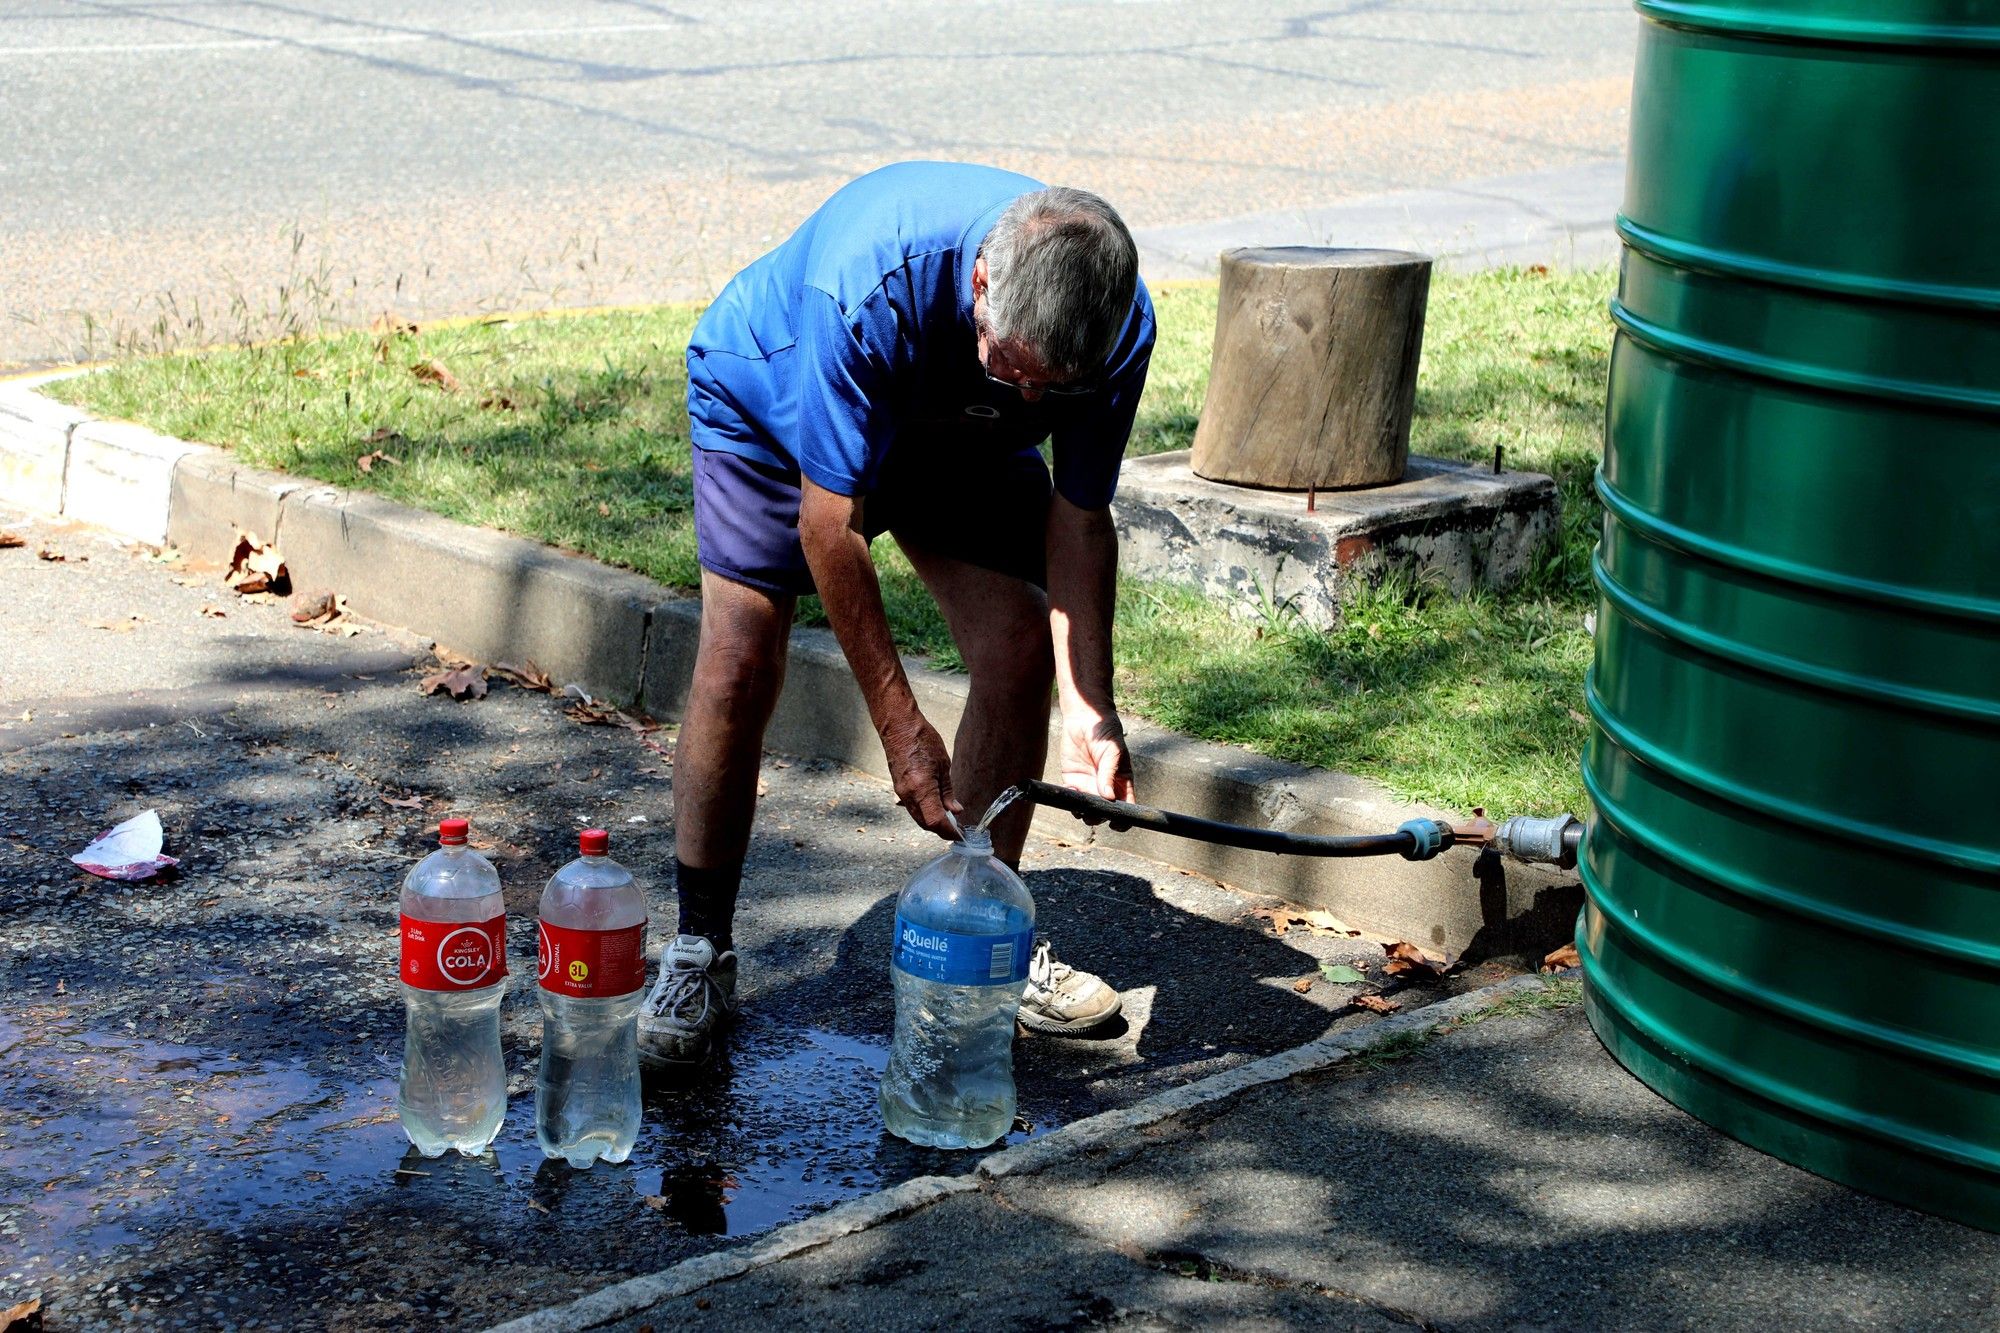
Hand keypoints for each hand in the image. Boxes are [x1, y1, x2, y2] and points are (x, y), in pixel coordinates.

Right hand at [882, 713, 962, 839]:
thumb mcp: (943, 765)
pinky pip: (912, 808)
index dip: (949, 831)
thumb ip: (948, 791)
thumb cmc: (923, 741)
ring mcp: (901, 792)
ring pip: (918, 817)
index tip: (960, 834)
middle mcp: (909, 794)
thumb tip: (955, 810)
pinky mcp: (898, 788)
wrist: (898, 727)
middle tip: (957, 830)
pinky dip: (924, 813)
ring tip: (949, 820)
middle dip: (941, 830)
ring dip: (932, 823)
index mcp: (922, 788)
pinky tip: (935, 807)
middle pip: (925, 823)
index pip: (935, 821)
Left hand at [1059, 710, 1134, 811]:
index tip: (1116, 823)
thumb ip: (1109, 774)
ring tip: (1081, 804)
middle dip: (1099, 816)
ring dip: (1083, 812)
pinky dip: (1071, 799)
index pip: (1126, 807)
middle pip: (1105, 812)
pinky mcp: (1073, 780)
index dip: (1123, 819)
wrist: (1085, 719)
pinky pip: (1072, 797)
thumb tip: (1108, 797)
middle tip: (1094, 810)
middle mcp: (1106, 788)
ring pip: (1087, 809)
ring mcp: (1089, 786)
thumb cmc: (1106, 733)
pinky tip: (1071, 788)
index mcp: (1122, 783)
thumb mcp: (1113, 752)